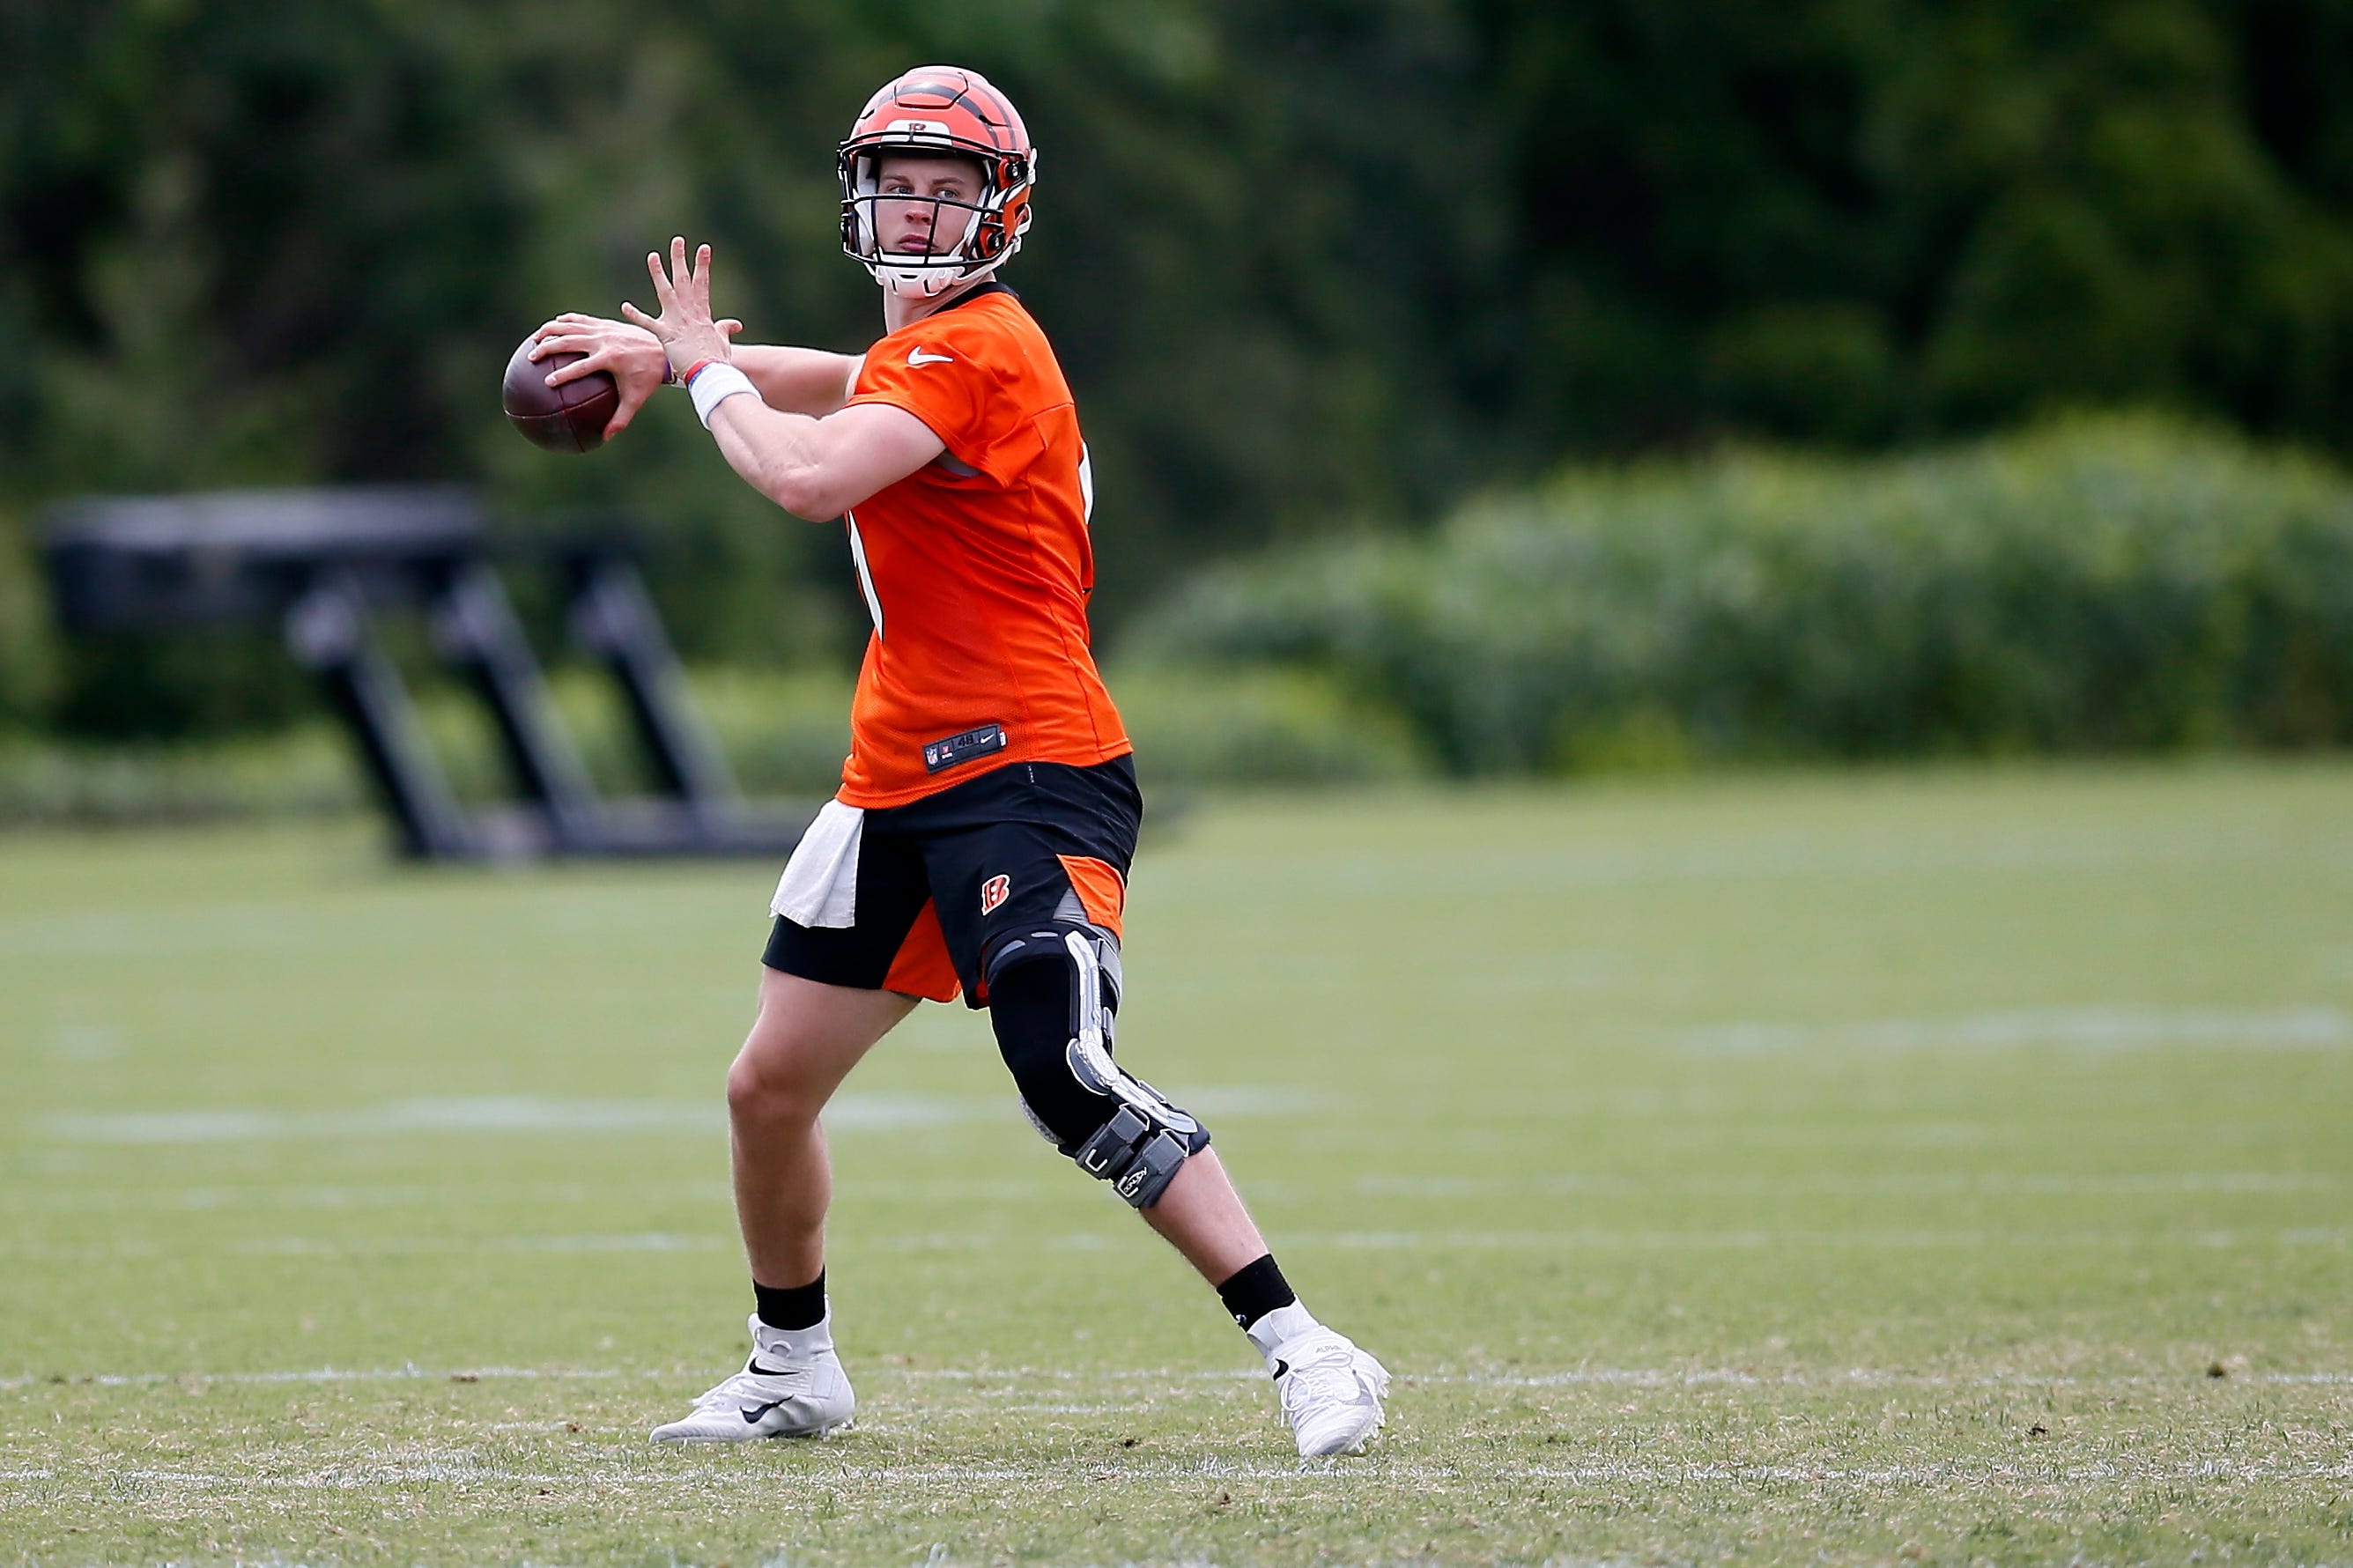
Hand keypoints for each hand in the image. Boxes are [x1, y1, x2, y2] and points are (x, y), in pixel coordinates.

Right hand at [529, 312, 731, 440]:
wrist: (663, 350)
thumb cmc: (647, 378)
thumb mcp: (635, 400)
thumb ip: (620, 419)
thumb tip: (605, 438)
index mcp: (610, 359)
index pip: (580, 367)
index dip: (563, 375)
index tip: (547, 383)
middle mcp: (604, 341)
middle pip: (568, 341)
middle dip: (547, 348)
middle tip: (532, 358)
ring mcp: (604, 330)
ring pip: (570, 326)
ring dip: (550, 330)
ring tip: (534, 339)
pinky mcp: (605, 323)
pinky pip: (580, 320)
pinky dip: (565, 321)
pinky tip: (553, 326)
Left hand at [622, 237, 737, 384]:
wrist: (712, 374)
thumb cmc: (718, 361)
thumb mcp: (723, 342)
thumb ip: (725, 329)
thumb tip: (736, 324)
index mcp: (702, 315)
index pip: (703, 284)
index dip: (703, 265)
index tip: (703, 248)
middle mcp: (689, 314)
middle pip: (684, 281)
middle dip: (680, 260)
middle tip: (677, 240)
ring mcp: (677, 322)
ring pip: (666, 293)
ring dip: (659, 274)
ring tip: (652, 256)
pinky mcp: (666, 335)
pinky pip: (648, 323)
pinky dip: (636, 315)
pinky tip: (625, 306)